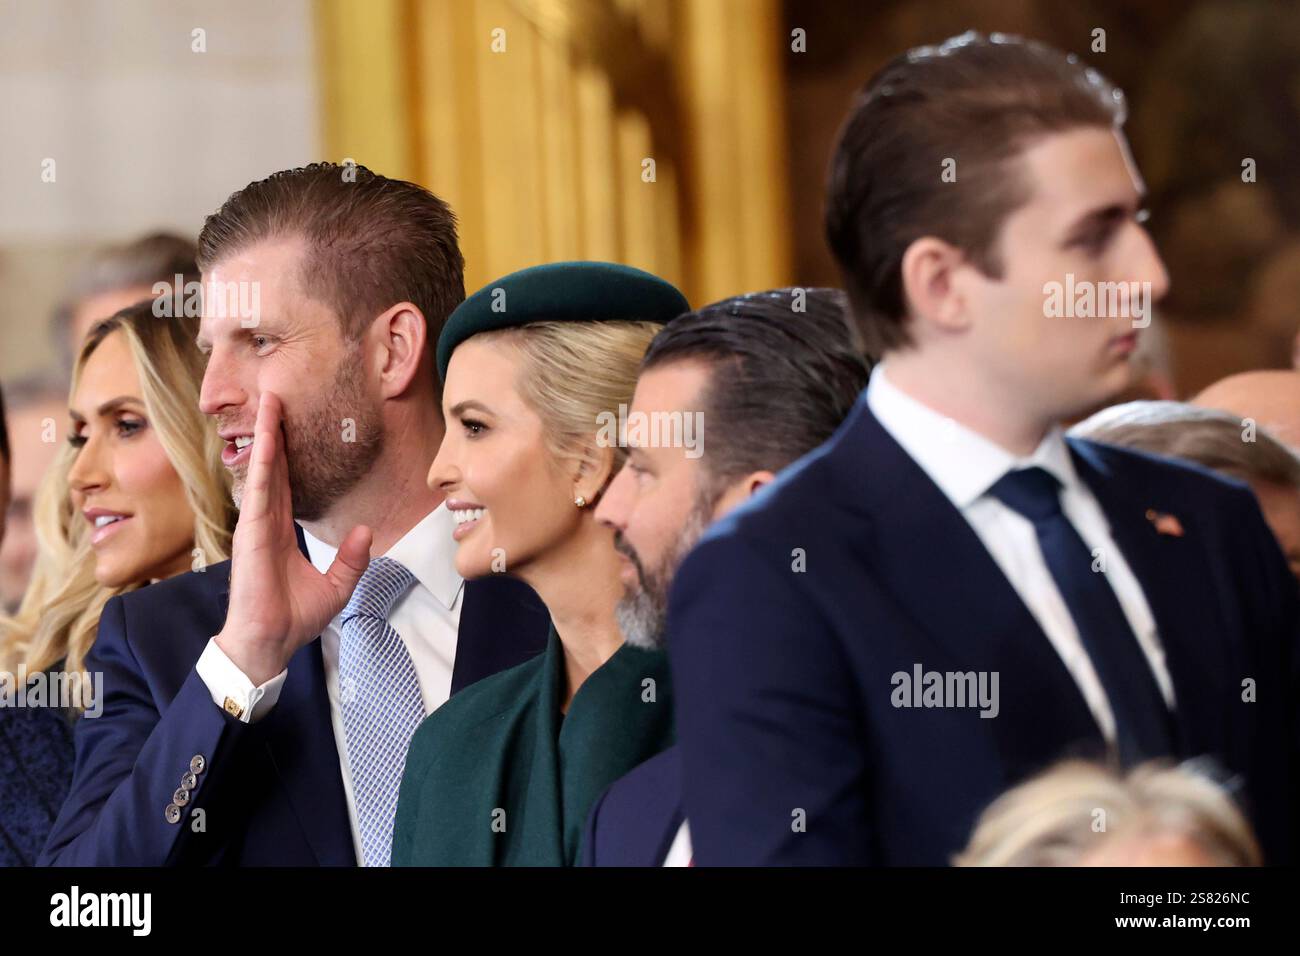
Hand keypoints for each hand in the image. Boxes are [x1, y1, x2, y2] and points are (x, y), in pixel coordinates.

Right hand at [215, 391, 371, 684]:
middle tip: (276, 394)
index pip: (289, 482)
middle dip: (275, 431)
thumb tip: (366, 531)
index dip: (290, 451)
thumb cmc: (294, 618)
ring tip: (269, 403)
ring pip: (265, 471)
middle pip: (274, 467)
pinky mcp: (250, 535)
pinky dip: (263, 465)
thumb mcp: (337, 586)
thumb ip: (352, 559)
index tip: (293, 422)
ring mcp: (256, 526)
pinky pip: (259, 493)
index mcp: (283, 530)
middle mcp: (267, 522)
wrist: (270, 643)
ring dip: (267, 436)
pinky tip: (267, 441)